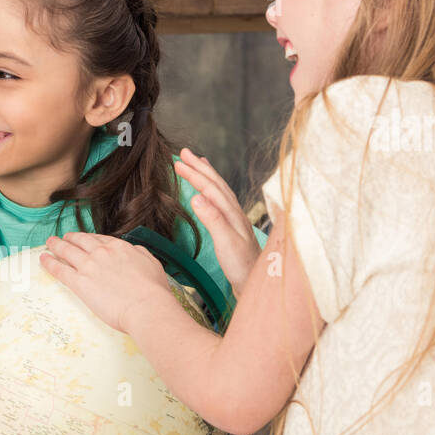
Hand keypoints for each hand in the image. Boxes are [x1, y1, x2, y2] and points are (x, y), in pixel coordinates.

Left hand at [40, 232, 176, 333]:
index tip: (83, 239)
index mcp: (119, 247)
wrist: (146, 307)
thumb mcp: (152, 263)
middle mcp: (101, 252)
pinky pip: (59, 269)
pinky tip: (43, 259)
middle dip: (70, 238)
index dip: (88, 238)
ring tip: (49, 243)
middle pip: (80, 240)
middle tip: (63, 238)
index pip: (99, 239)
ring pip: (67, 250)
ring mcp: (89, 266)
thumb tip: (133, 250)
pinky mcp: (79, 282)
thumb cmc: (153, 291)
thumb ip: (139, 253)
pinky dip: (49, 263)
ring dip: (56, 245)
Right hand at [176, 148, 261, 296]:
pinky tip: (208, 193)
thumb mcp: (225, 242)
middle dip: (199, 167)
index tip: (178, 162)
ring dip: (207, 175)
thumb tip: (196, 196)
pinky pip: (221, 200)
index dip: (194, 174)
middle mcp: (235, 212)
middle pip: (216, 183)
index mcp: (232, 213)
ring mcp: (235, 219)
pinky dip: (213, 190)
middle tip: (183, 153)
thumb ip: (212, 219)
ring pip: (220, 190)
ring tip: (198, 163)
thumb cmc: (241, 266)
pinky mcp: (233, 227)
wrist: (256, 282)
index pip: (210, 188)